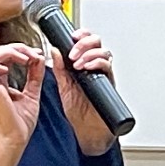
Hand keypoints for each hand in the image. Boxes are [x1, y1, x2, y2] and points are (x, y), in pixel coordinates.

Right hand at [0, 43, 44, 165]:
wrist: (16, 139)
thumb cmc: (20, 122)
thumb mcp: (32, 93)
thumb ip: (35, 76)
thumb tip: (39, 59)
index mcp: (1, 81)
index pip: (5, 56)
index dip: (21, 50)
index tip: (37, 53)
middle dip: (16, 47)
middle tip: (32, 53)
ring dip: (10, 53)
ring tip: (26, 58)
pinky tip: (11, 69)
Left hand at [51, 29, 117, 156]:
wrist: (87, 130)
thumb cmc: (78, 111)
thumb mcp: (63, 86)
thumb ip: (60, 69)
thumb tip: (55, 50)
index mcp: (82, 64)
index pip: (85, 42)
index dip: (80, 35)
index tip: (72, 37)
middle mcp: (95, 67)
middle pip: (97, 42)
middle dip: (85, 42)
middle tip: (74, 52)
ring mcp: (103, 74)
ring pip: (104, 52)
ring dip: (89, 54)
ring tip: (78, 64)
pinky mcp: (109, 82)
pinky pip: (108, 67)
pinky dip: (97, 63)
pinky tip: (87, 68)